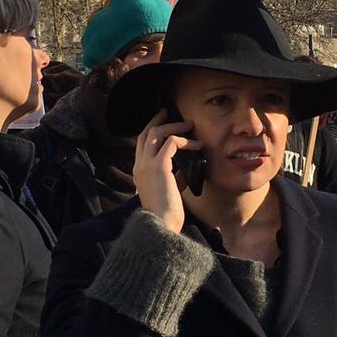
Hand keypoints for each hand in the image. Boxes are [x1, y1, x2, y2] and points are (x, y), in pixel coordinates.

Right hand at [133, 107, 203, 233]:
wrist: (161, 225)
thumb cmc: (166, 214)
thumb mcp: (169, 191)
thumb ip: (173, 178)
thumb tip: (184, 170)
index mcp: (139, 172)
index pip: (142, 144)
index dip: (152, 131)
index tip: (164, 123)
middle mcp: (139, 165)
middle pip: (145, 133)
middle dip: (157, 120)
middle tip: (169, 111)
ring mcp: (146, 164)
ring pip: (156, 133)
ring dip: (174, 126)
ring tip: (189, 125)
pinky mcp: (158, 165)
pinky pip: (172, 143)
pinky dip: (185, 140)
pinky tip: (198, 145)